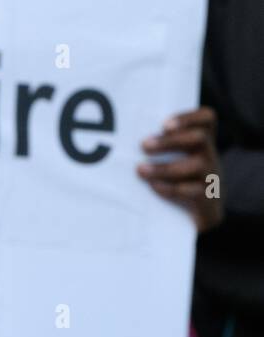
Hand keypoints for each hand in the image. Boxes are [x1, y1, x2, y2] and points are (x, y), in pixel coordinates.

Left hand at [138, 106, 222, 231]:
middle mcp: (209, 156)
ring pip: (197, 165)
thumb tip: (124, 135)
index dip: (189, 117)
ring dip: (165, 167)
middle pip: (200, 138)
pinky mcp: (208, 199)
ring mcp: (212, 177)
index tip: (164, 125)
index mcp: (199, 142)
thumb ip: (156, 145)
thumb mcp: (170, 159)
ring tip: (141, 169)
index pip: (207, 118)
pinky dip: (171, 188)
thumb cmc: (171, 180)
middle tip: (143, 146)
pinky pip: (194, 191)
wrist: (191, 219)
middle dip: (170, 141)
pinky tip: (153, 186)